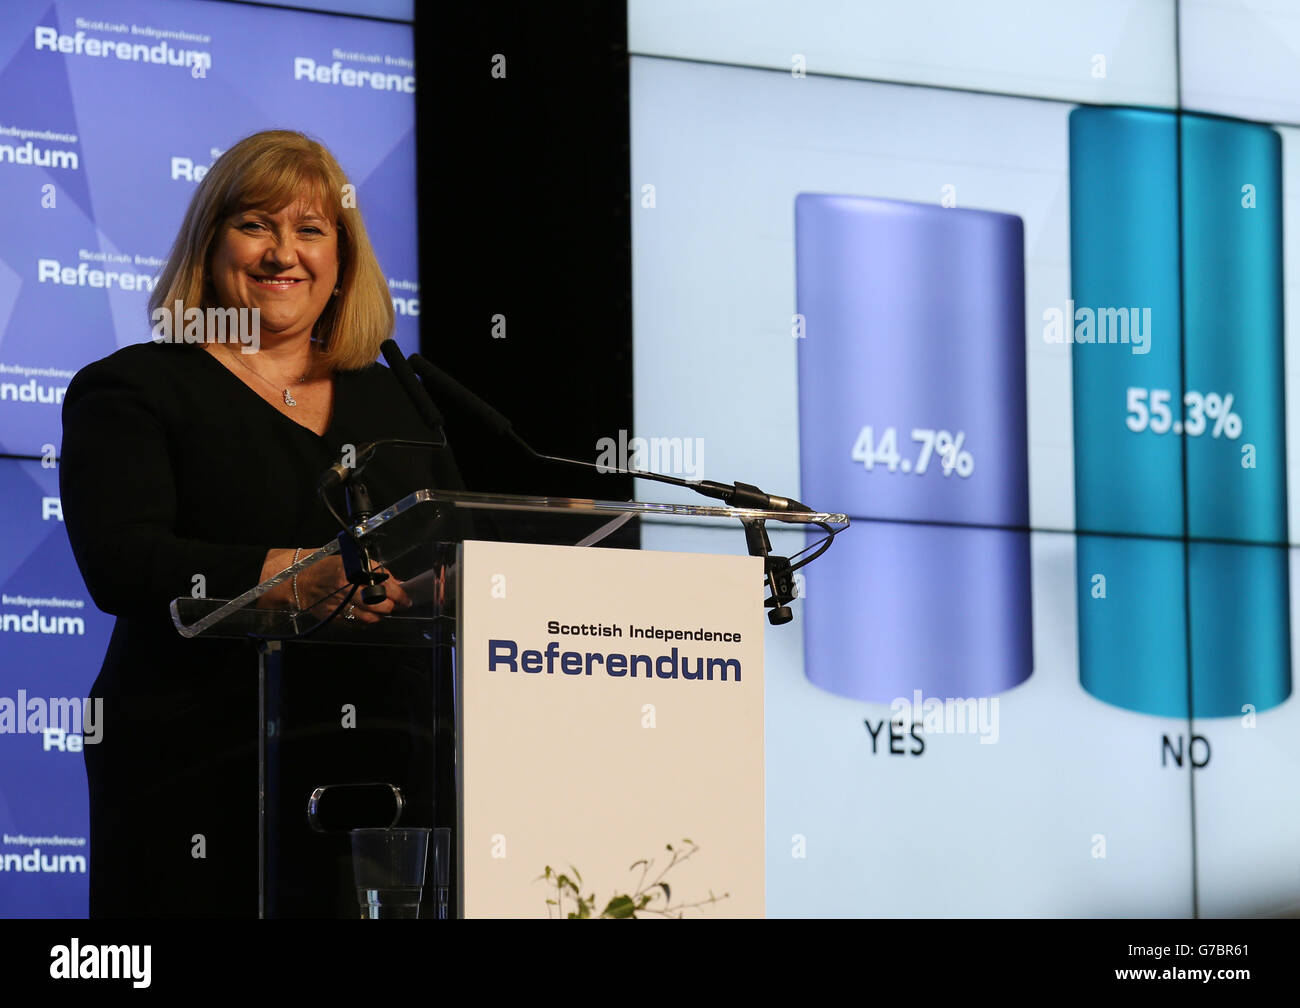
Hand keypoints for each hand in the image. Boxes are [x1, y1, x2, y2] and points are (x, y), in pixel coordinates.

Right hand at [259, 548, 412, 623]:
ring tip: (379, 609)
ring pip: (370, 619)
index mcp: (352, 572)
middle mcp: (346, 590)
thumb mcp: (351, 561)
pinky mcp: (334, 617)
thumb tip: (397, 583)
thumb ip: (375, 571)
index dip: (399, 595)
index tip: (406, 599)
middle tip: (392, 604)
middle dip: (389, 606)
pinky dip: (365, 621)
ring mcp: (339, 606)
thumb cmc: (326, 567)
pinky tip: (364, 614)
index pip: (384, 586)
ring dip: (379, 615)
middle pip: (380, 606)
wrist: (298, 581)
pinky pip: (357, 624)